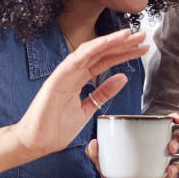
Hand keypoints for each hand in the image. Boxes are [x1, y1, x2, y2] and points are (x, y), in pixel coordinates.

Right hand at [10, 29, 147, 160]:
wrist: (35, 143)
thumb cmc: (55, 128)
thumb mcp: (88, 109)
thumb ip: (103, 93)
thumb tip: (122, 78)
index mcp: (79, 78)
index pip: (105, 61)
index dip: (124, 53)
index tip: (141, 47)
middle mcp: (73, 72)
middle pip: (101, 53)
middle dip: (122, 44)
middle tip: (142, 35)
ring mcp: (64, 73)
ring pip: (90, 51)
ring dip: (110, 41)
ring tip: (128, 34)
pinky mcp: (57, 79)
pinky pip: (76, 60)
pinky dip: (92, 49)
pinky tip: (106, 42)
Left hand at [85, 112, 178, 177]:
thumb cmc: (113, 170)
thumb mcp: (102, 160)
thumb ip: (95, 152)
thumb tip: (93, 144)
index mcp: (149, 138)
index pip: (167, 125)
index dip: (175, 119)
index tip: (175, 119)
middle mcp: (160, 150)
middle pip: (178, 140)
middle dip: (178, 142)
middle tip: (170, 147)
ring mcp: (163, 165)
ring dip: (178, 164)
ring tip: (169, 169)